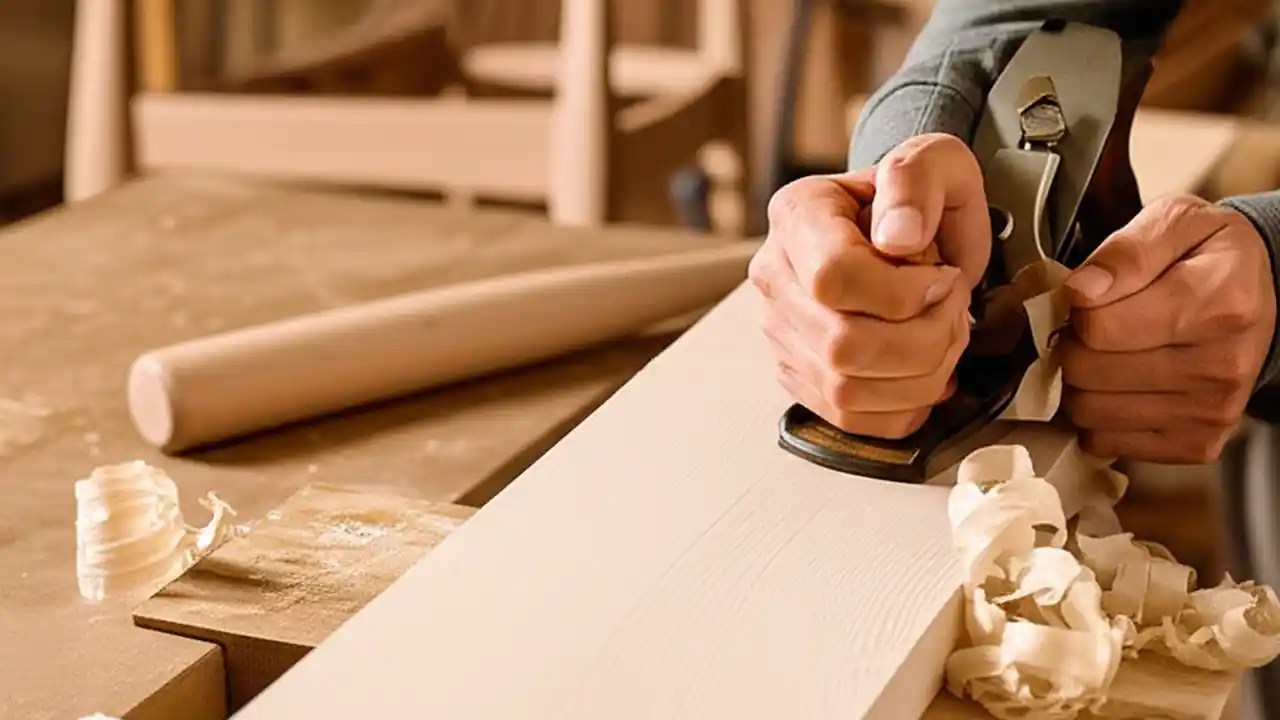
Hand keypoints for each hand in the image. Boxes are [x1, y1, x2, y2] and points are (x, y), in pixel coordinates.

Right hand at [749, 133, 990, 437]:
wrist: (903, 226)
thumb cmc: (918, 198)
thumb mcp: (934, 162)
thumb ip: (916, 181)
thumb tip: (899, 238)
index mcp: (797, 216)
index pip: (833, 276)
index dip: (902, 292)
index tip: (942, 278)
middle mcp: (775, 277)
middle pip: (842, 345)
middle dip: (923, 340)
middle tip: (953, 311)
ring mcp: (782, 332)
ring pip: (847, 391)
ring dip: (921, 376)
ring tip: (944, 338)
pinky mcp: (800, 374)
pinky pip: (851, 419)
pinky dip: (904, 407)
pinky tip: (926, 373)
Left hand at [1061, 195, 1276, 462]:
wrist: (1260, 294)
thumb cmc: (1209, 256)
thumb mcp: (1174, 222)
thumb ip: (1124, 252)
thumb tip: (1079, 292)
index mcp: (1217, 303)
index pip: (1098, 327)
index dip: (1074, 309)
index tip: (1084, 299)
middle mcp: (1220, 365)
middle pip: (1087, 372)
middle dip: (1071, 345)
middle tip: (1089, 327)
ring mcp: (1211, 411)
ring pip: (1089, 412)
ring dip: (1079, 384)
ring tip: (1104, 355)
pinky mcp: (1197, 444)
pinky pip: (1106, 442)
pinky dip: (1098, 417)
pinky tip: (1118, 388)